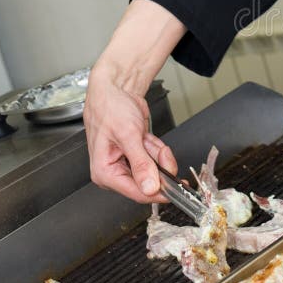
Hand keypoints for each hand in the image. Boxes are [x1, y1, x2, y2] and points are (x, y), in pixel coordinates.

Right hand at [84, 63, 176, 201]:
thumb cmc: (111, 108)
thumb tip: (149, 187)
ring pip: (155, 169)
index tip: (177, 188)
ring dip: (158, 154)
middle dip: (159, 165)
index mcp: (105, 172)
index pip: (136, 193)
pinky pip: (155, 158)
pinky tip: (148, 136)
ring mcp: (126, 163)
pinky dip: (157, 148)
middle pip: (149, 182)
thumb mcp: (128, 136)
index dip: (158, 192)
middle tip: (161, 151)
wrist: (116, 89)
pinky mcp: (136, 155)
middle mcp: (115, 171)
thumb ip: (141, 163)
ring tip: (147, 137)